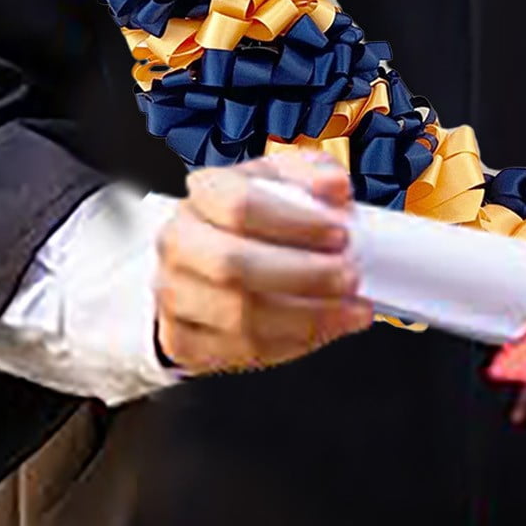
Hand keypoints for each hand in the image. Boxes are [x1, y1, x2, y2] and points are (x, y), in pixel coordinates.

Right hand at [155, 151, 372, 373]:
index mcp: (204, 193)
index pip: (240, 205)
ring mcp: (176, 294)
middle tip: (349, 277)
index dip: (296, 223)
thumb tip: (333, 186)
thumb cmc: (258, 214)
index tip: (340, 233)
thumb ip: (313, 173)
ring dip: (307, 318)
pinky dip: (294, 344)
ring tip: (349, 309)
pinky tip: (326, 329)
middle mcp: (181, 242)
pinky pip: (241, 352)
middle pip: (233, 264)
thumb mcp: (287, 177)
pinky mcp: (184, 340)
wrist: (210, 256)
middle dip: (304, 276)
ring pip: (239, 318)